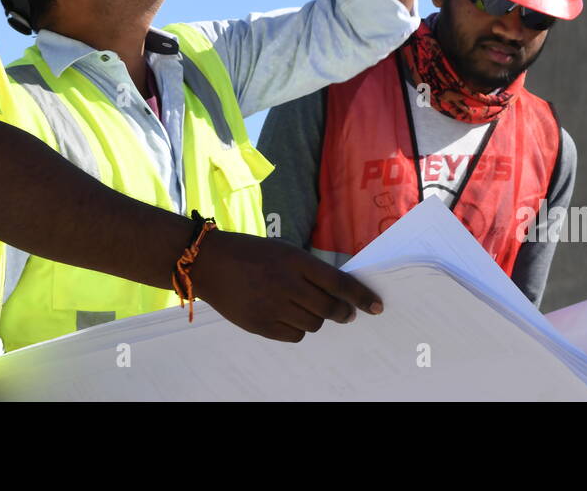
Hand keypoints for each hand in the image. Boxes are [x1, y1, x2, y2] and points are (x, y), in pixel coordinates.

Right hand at [190, 230, 382, 341]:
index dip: (361, 297)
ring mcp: (273, 306)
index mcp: (294, 260)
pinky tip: (288, 317)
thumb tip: (339, 293)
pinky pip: (294, 336)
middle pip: (329, 308)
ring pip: (314, 324)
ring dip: (317, 319)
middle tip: (346, 313)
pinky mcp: (260, 325)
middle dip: (343, 313)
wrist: (209, 264)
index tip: (376, 307)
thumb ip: (309, 270)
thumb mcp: (283, 251)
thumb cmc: (251, 254)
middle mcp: (286, 283)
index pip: (338, 283)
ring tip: (304, 308)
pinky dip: (297, 329)